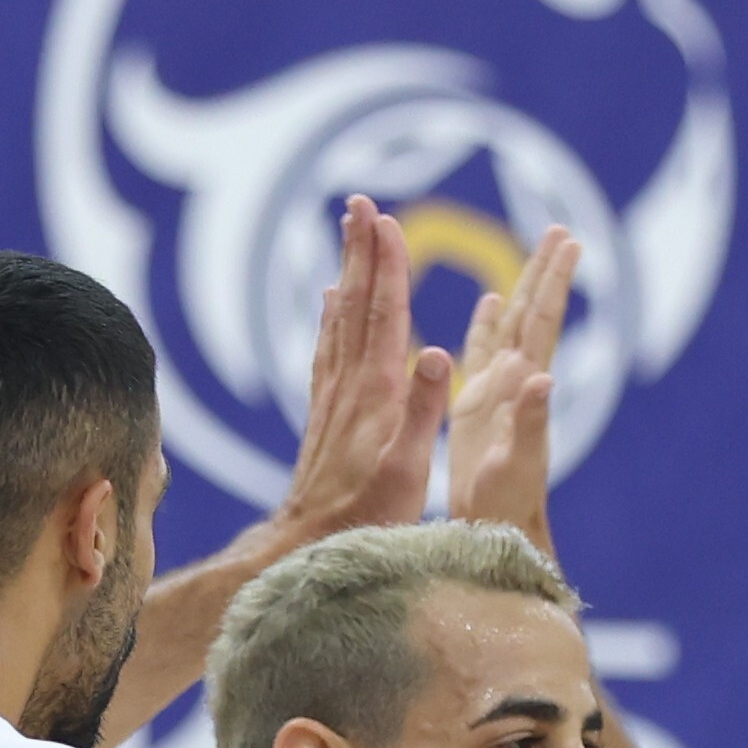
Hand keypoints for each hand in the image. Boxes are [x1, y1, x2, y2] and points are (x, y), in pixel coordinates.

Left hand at [268, 197, 451, 544]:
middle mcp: (352, 386)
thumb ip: (423, 411)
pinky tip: (330, 298)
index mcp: (377, 393)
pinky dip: (331, 315)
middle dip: (361, 250)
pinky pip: (328, 348)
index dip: (388, 266)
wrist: (308, 545)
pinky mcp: (326, 413)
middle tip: (359, 203)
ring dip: (347, 271)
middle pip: (357, 303)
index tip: (387, 221)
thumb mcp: (408, 470)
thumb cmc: (367, 516)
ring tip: (348, 231)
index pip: (386, 314)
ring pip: (341, 318)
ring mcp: (334, 397)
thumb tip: (438, 352)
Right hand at [444, 224, 579, 543]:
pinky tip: (486, 303)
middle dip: (545, 270)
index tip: (569, 240)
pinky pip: (480, 353)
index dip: (553, 280)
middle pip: (531, 312)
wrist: (495, 530)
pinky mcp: (477, 405)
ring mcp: (497, 391)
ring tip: (535, 252)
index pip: (540, 320)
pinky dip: (484, 325)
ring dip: (520, 289)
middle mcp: (515, 380)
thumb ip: (529, 420)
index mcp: (523, 384)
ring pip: (509, 326)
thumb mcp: (516, 461)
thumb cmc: (506, 502)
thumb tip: (541, 378)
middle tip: (561, 229)